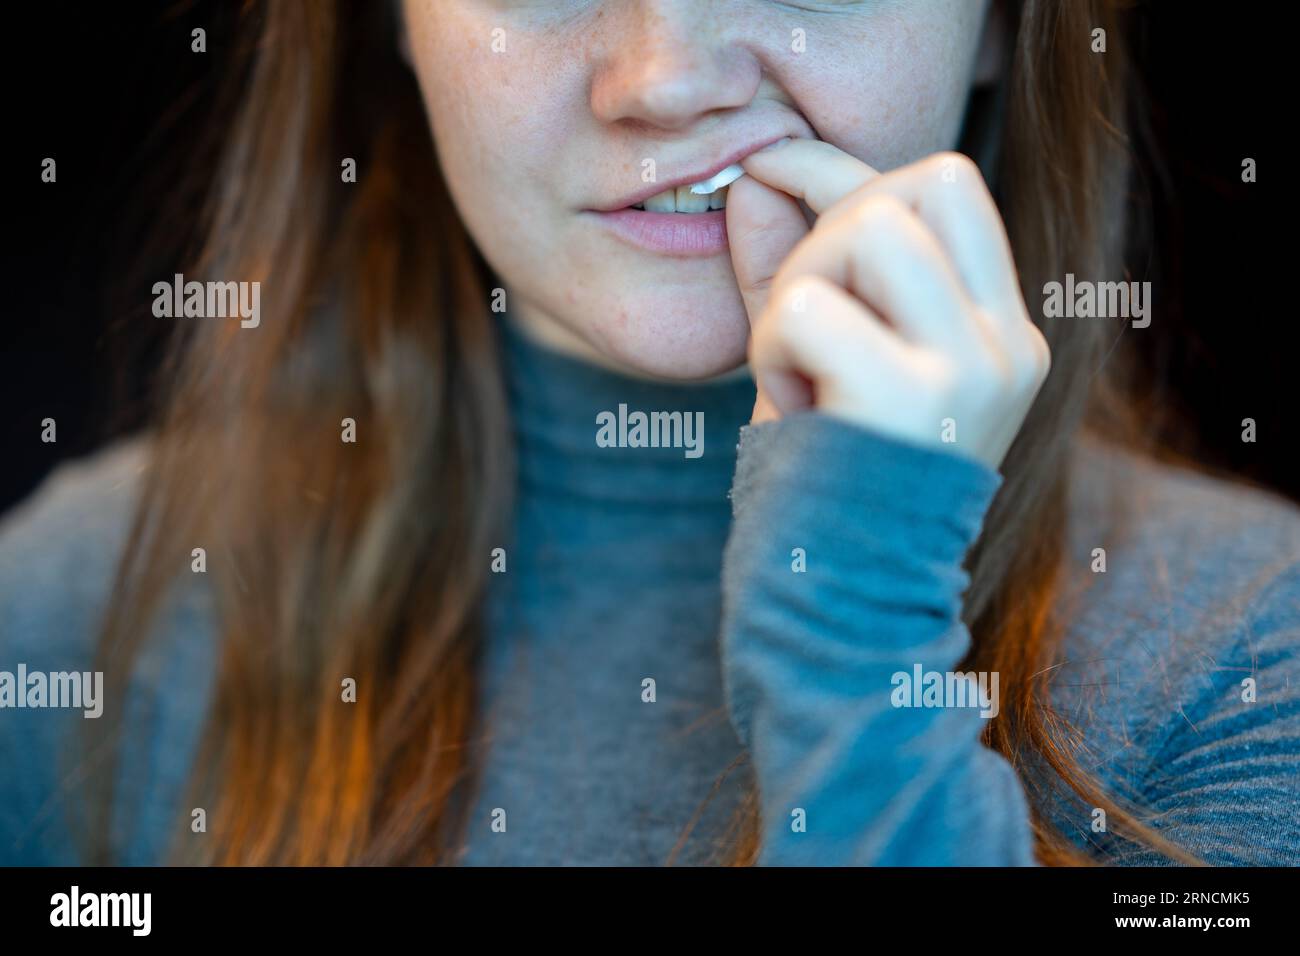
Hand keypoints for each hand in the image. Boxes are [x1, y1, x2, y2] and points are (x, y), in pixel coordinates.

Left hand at [727, 141, 1049, 470]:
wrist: (842, 607)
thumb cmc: (824, 481)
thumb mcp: (817, 357)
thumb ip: (795, 262)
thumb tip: (760, 171)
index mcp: (1003, 331)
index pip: (945, 182)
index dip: (845, 175)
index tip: (774, 188)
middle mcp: (1007, 343)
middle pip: (910, 186)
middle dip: (822, 235)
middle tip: (802, 324)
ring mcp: (971, 368)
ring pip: (865, 227)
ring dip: (797, 293)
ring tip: (798, 369)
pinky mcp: (912, 399)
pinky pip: (809, 305)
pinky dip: (773, 350)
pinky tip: (792, 408)